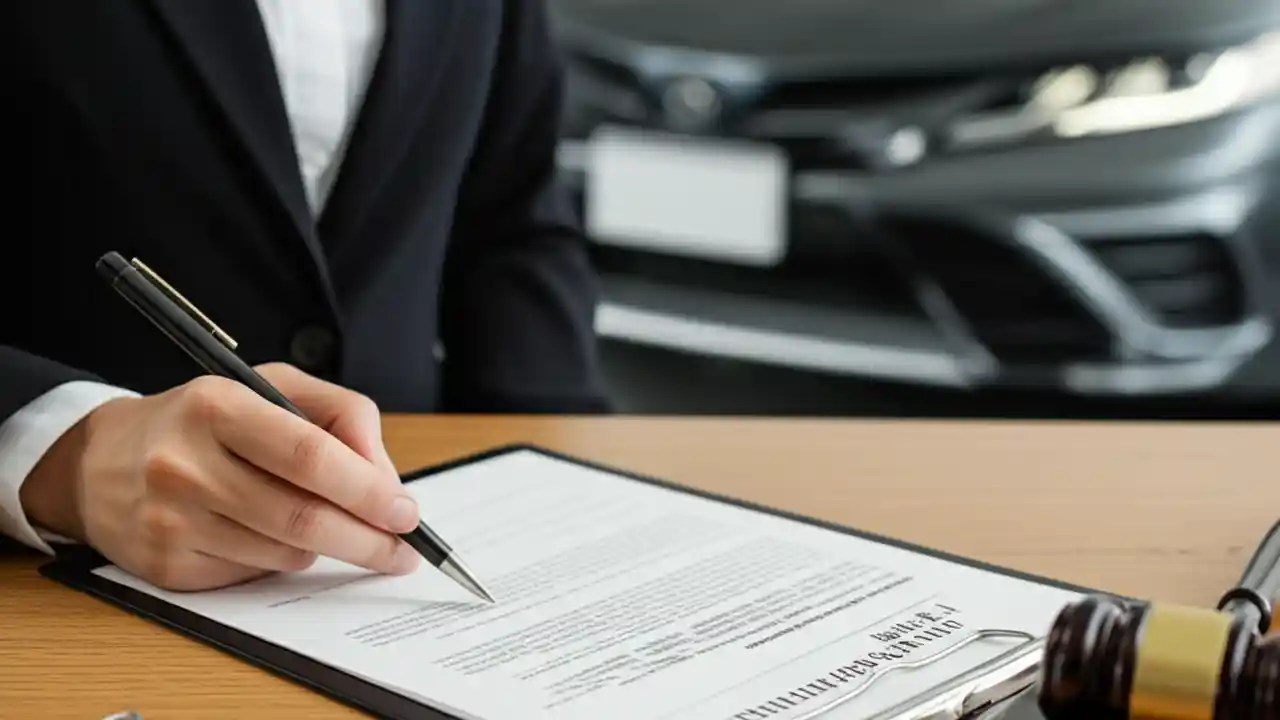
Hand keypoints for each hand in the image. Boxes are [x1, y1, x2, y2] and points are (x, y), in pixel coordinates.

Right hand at [21, 363, 421, 590]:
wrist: (99, 463)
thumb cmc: (203, 421)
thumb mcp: (270, 389)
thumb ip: (341, 417)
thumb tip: (385, 480)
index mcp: (216, 406)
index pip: (310, 456)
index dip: (368, 489)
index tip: (405, 511)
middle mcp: (185, 464)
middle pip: (303, 517)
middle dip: (368, 539)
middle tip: (402, 550)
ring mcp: (171, 520)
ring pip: (285, 552)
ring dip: (329, 548)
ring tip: (338, 531)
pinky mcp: (166, 566)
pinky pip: (254, 573)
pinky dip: (283, 560)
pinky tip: (274, 537)